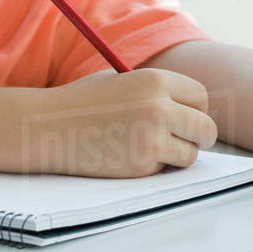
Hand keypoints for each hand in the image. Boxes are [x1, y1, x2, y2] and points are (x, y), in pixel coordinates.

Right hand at [30, 66, 218, 176]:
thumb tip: (193, 111)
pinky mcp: (140, 165)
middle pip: (206, 129)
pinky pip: (164, 170)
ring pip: (190, 155)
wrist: (46, 127)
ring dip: (177, 155)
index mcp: (154, 81)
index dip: (195, 110)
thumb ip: (156, 92)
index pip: (200, 98)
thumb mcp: (122, 82)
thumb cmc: (82, 103)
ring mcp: (151, 139)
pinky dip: (153, 167)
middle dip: (199, 137)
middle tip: (187, 140)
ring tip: (151, 147)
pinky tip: (127, 155)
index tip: (186, 117)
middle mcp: (158, 108)